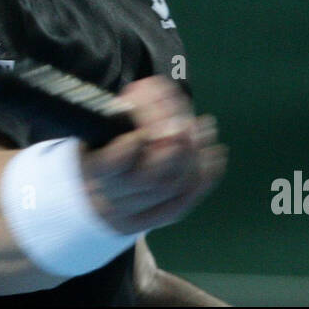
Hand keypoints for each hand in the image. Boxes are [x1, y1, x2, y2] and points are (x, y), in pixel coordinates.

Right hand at [79, 76, 226, 233]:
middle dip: (173, 148)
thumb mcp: (107, 121)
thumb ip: (132, 107)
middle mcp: (110, 196)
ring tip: (205, 128)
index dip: (130, 148)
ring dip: (194, 157)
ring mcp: (133, 213)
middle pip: (147, 178)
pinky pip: (185, 201)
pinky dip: (205, 176)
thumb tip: (159, 89)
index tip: (147, 130)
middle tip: (188, 124)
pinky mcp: (156, 219)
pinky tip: (215, 153)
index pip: (110, 163)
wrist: (99, 188)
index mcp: (94, 168)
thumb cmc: (107, 142)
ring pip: (170, 189)